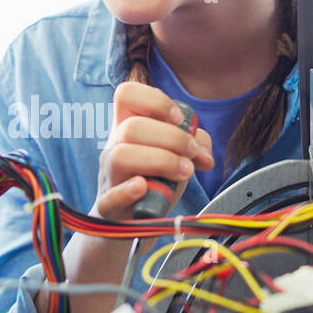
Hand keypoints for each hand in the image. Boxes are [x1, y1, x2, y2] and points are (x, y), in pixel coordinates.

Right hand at [94, 82, 212, 220]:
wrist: (135, 218)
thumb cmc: (156, 179)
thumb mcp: (176, 154)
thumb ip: (195, 144)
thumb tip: (204, 155)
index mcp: (128, 126)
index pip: (126, 94)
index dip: (155, 101)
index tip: (178, 119)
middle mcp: (114, 147)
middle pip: (131, 127)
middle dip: (172, 138)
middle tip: (191, 153)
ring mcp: (108, 177)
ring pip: (120, 156)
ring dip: (160, 161)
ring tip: (184, 173)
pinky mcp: (108, 208)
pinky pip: (109, 198)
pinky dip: (127, 192)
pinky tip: (144, 187)